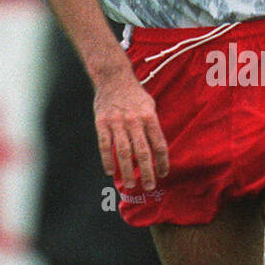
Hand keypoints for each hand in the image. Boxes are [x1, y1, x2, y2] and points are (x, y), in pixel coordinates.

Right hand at [93, 70, 168, 190]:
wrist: (113, 77)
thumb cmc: (134, 95)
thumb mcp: (150, 105)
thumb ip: (153, 126)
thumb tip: (158, 151)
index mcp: (149, 116)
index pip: (159, 144)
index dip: (162, 162)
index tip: (163, 174)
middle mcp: (134, 120)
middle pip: (142, 152)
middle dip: (146, 172)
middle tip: (149, 187)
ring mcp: (116, 122)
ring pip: (123, 152)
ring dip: (126, 171)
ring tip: (130, 185)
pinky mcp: (101, 122)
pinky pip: (104, 145)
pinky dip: (107, 160)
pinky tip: (110, 171)